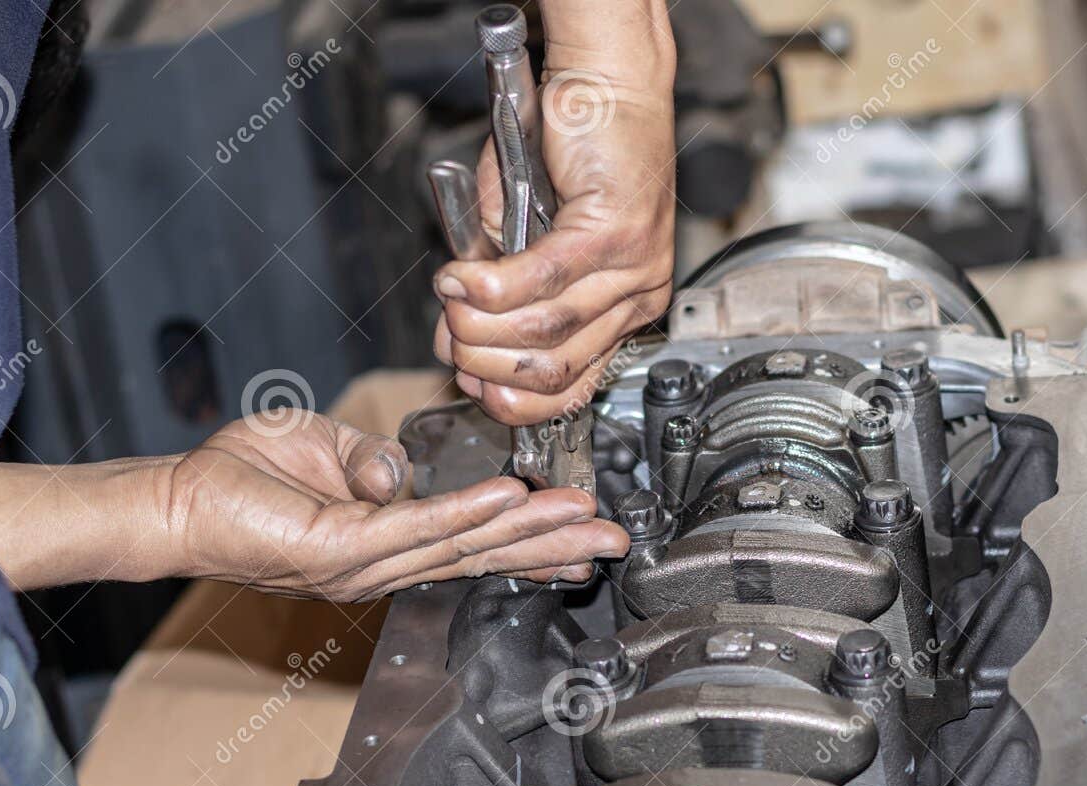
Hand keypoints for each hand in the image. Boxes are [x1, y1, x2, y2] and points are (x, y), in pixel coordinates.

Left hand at [0, 413, 629, 595]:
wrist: (173, 503)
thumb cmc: (240, 479)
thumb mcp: (326, 448)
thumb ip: (376, 462)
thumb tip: (405, 474)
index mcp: (387, 544)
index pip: (472, 544)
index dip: (529, 538)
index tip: (582, 526)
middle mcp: (382, 565)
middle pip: (484, 556)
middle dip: (553, 547)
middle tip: (614, 541)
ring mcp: (364, 565)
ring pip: (463, 545)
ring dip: (529, 531)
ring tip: (583, 519)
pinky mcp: (339, 551)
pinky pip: (415, 527)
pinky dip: (467, 513)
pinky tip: (511, 501)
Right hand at [432, 0, 676, 426]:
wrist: (607, 83)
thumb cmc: (569, 151)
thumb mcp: (520, 234)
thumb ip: (495, 290)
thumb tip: (454, 338)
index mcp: (620, 311)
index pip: (572, 388)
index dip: (513, 400)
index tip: (471, 388)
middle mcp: (636, 297)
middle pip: (554, 368)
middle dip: (486, 366)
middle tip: (449, 341)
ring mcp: (633, 269)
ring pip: (547, 329)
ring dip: (483, 327)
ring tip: (450, 306)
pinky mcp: (619, 233)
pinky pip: (545, 279)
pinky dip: (493, 286)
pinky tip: (462, 281)